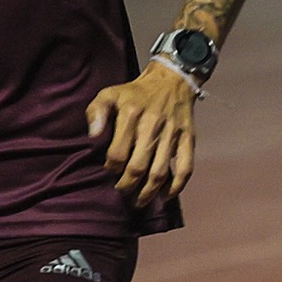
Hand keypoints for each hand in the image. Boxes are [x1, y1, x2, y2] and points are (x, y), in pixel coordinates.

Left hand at [86, 61, 197, 206]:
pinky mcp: (188, 138)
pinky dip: (176, 186)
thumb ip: (96, 112)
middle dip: (127, 186)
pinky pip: (185, 167)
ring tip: (139, 201)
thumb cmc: (135, 92)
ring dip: (148, 192)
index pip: (117, 153)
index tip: (110, 172)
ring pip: (160, 172)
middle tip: (122, 192)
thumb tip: (92, 137)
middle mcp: (152, 125)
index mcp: (131, 114)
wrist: (171, 80)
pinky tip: (165, 196)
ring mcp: (172, 134)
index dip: (111, 168)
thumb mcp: (110, 93)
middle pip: (138, 167)